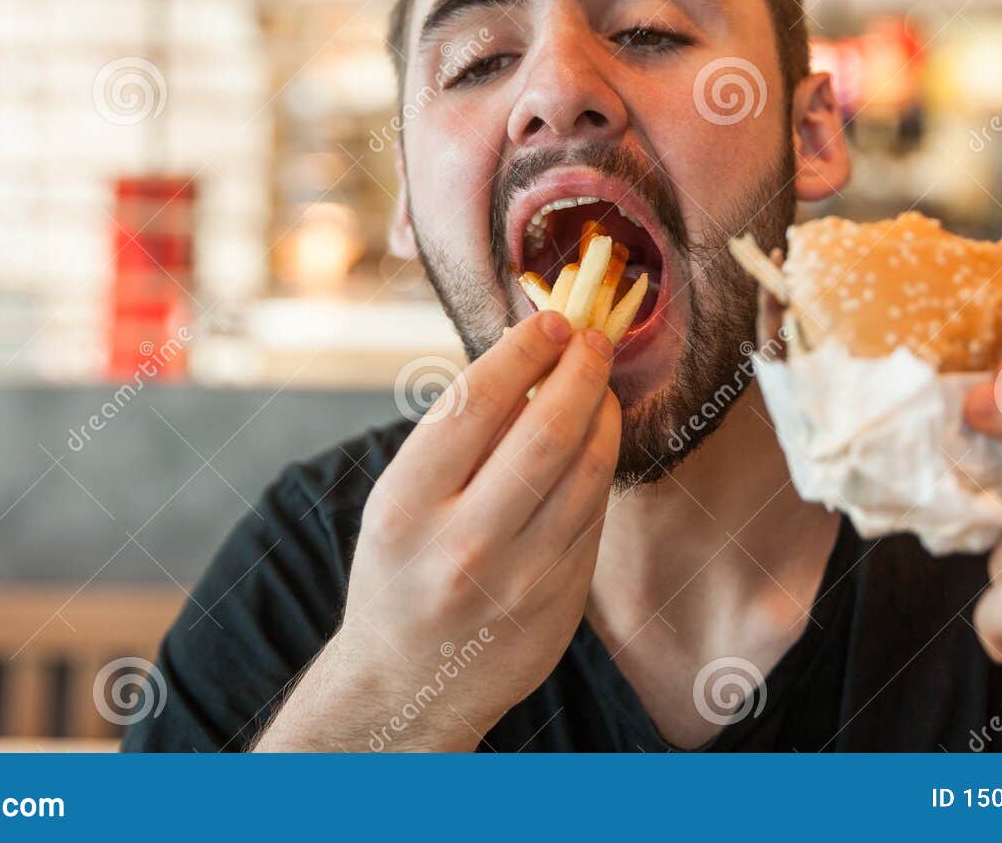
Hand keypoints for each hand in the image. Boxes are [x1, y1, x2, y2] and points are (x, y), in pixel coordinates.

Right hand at [256, 311, 619, 750]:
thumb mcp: (399, 501)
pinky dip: (598, 468)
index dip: (523, 350)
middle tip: (594, 338)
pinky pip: (593, 517)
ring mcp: (518, 581)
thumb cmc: (401, 569)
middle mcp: (462, 545)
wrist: (406, 684)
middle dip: (580, 372)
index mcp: (406, 506)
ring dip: (602, 415)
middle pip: (546, 433)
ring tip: (599, 385)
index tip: (551, 318)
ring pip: (585, 474)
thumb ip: (457, 439)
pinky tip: (594, 443)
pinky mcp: (558, 605)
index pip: (475, 403)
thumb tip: (530, 355)